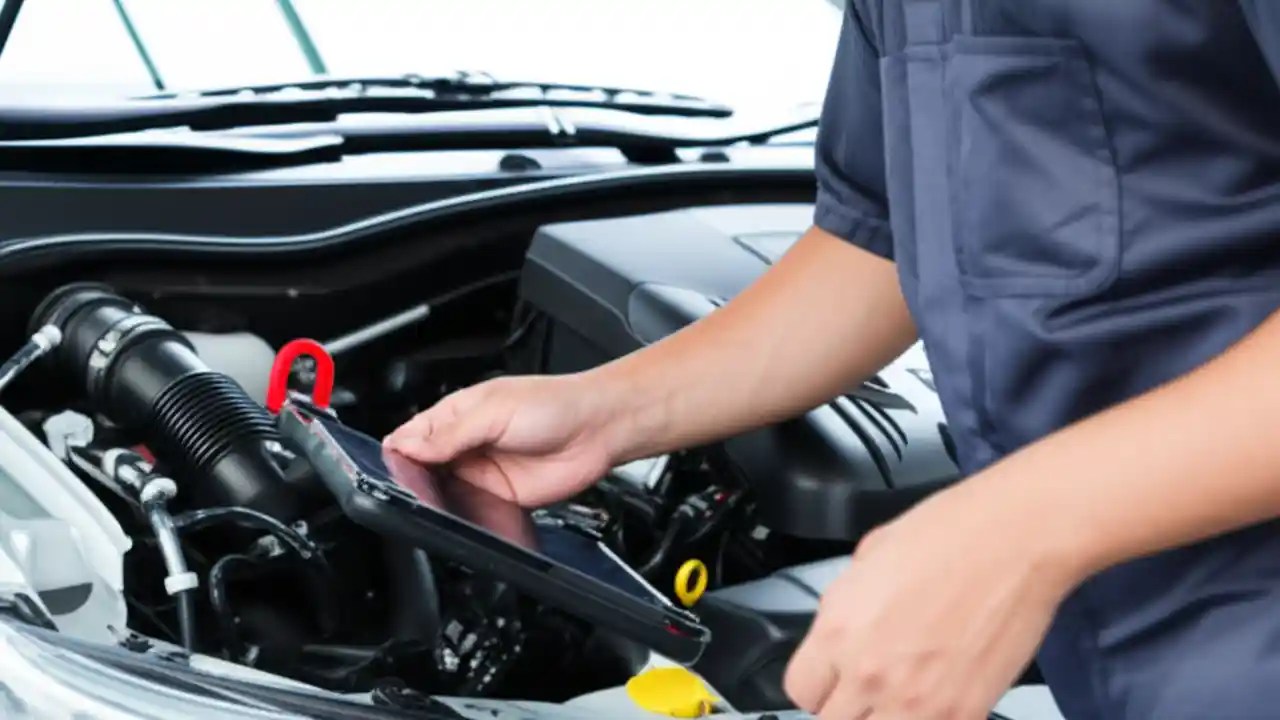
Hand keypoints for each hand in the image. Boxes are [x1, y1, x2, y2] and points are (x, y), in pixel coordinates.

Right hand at [383, 374, 621, 506]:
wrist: (597, 430)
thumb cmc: (554, 404)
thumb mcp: (494, 411)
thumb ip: (451, 433)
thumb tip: (408, 445)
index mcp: (459, 414)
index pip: (413, 435)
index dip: (399, 450)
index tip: (389, 465)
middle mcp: (467, 444)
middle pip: (423, 467)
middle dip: (412, 478)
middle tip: (407, 487)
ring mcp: (482, 472)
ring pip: (443, 491)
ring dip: (434, 498)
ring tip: (429, 501)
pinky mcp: (500, 497)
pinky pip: (470, 510)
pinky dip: (460, 515)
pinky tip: (456, 514)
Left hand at [783, 484, 1081, 719]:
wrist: (1016, 539)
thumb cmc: (952, 533)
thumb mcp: (870, 555)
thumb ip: (847, 603)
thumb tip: (844, 622)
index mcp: (838, 631)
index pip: (799, 689)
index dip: (817, 683)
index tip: (831, 679)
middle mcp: (869, 673)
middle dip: (846, 707)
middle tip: (867, 690)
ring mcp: (916, 701)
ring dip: (884, 717)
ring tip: (902, 696)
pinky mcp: (962, 712)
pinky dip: (931, 719)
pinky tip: (938, 698)